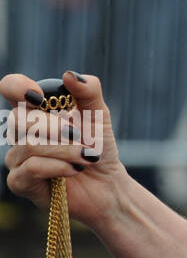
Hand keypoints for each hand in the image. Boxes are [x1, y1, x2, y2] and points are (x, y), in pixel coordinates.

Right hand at [2, 71, 126, 229]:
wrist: (106, 183)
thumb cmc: (98, 146)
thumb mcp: (99, 113)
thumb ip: (88, 90)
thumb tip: (69, 75)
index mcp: (36, 110)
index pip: (9, 88)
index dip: (17, 87)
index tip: (39, 97)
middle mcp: (20, 132)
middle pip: (19, 119)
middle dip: (57, 128)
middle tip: (81, 137)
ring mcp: (17, 158)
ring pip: (29, 145)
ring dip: (66, 150)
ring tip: (86, 156)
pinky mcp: (19, 182)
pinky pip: (31, 168)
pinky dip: (59, 166)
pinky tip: (74, 169)